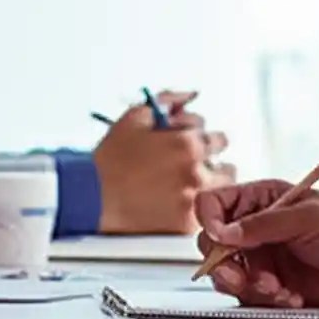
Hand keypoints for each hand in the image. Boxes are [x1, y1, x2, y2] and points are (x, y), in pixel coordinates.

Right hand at [94, 90, 234, 233]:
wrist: (91, 197)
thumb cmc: (109, 160)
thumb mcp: (134, 119)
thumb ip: (167, 100)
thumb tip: (189, 94)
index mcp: (187, 145)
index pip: (218, 138)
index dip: (202, 140)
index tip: (193, 144)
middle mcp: (196, 172)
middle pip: (226, 165)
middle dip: (210, 162)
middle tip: (189, 166)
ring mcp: (194, 200)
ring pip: (223, 190)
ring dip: (212, 185)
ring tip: (189, 186)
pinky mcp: (187, 223)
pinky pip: (208, 212)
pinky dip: (199, 206)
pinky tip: (179, 202)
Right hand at [196, 180, 318, 307]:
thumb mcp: (308, 216)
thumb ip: (264, 223)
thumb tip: (226, 231)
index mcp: (259, 199)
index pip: (213, 203)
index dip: (209, 219)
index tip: (221, 237)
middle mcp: (252, 227)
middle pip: (210, 242)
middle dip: (223, 262)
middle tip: (239, 275)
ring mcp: (258, 257)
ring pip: (224, 272)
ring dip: (247, 284)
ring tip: (275, 287)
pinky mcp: (266, 283)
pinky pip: (246, 294)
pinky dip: (264, 298)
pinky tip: (290, 294)